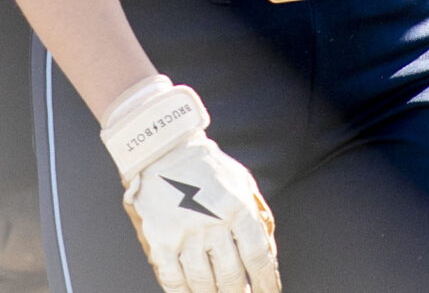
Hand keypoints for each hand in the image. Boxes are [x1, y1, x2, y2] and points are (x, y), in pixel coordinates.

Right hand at [100, 77, 279, 292]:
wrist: (162, 149)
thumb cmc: (205, 167)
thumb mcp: (242, 182)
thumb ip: (258, 215)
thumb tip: (269, 252)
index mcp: (236, 208)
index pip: (258, 258)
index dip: (266, 283)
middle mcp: (212, 223)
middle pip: (232, 276)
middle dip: (240, 292)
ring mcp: (184, 235)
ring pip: (204, 283)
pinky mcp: (160, 242)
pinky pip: (173, 280)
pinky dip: (184, 292)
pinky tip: (191, 292)